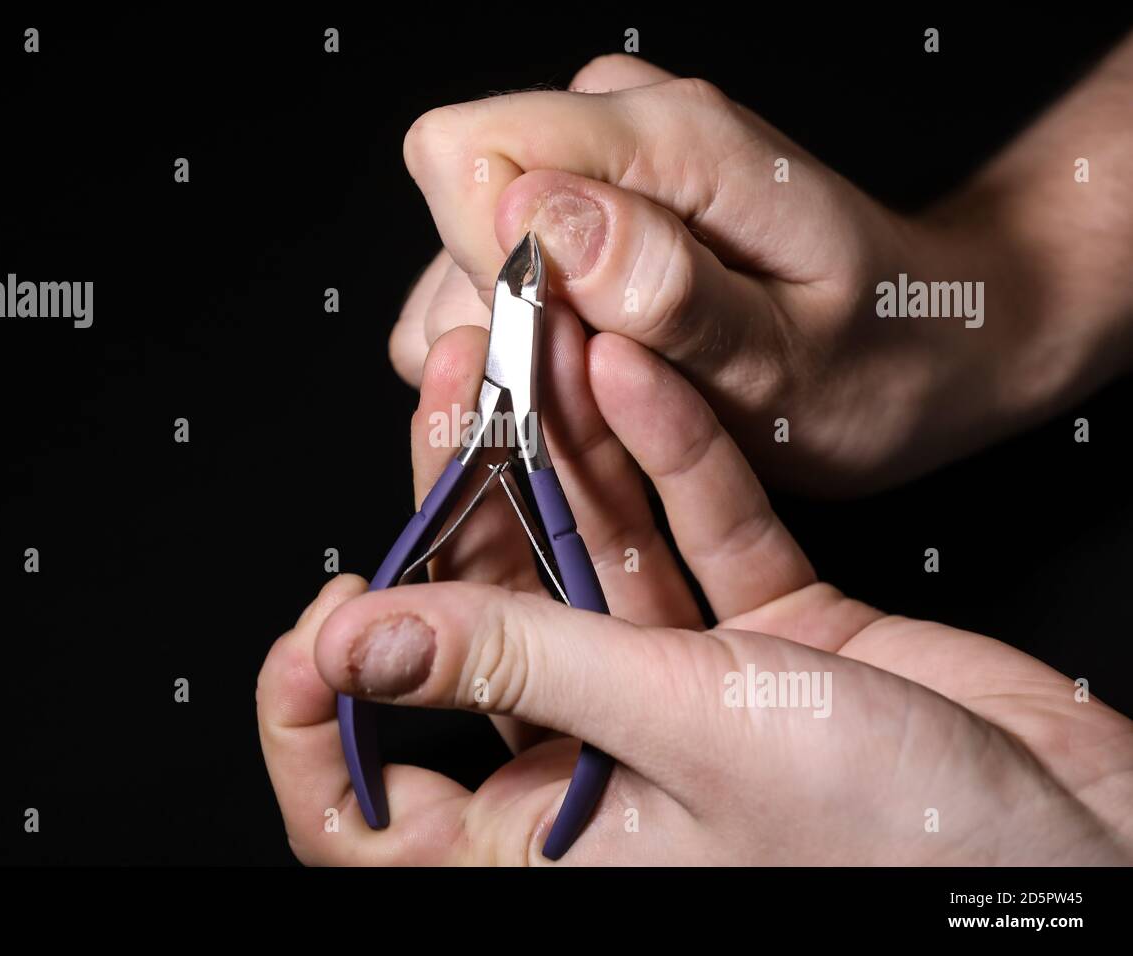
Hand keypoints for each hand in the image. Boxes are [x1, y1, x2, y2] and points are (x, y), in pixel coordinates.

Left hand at [258, 324, 1132, 863]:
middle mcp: (603, 768)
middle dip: (462, 500)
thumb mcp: (685, 740)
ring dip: (564, 450)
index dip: (320, 715)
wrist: (1081, 840)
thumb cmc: (899, 844)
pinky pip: (699, 535)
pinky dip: (674, 458)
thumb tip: (356, 644)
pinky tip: (635, 375)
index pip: (376, 804)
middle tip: (446, 388)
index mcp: (554, 839)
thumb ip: (522, 668)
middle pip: (486, 623)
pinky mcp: (766, 637)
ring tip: (529, 342)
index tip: (317, 617)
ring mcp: (683, 694)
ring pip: (590, 558)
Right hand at [391, 47, 1132, 494]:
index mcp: (672, 137)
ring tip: (622, 390)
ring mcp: (597, 163)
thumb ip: (664, 288)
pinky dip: (531, 343)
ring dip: (518, 343)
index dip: (491, 273)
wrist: (924, 339)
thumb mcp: (787, 359)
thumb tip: (531, 217)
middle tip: (610, 390)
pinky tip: (605, 376)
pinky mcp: (582, 208)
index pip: (468, 155)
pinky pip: (491, 276)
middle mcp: (620, 122)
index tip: (568, 351)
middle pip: (455, 206)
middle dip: (507, 321)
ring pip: (463, 253)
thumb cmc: (874, 362)